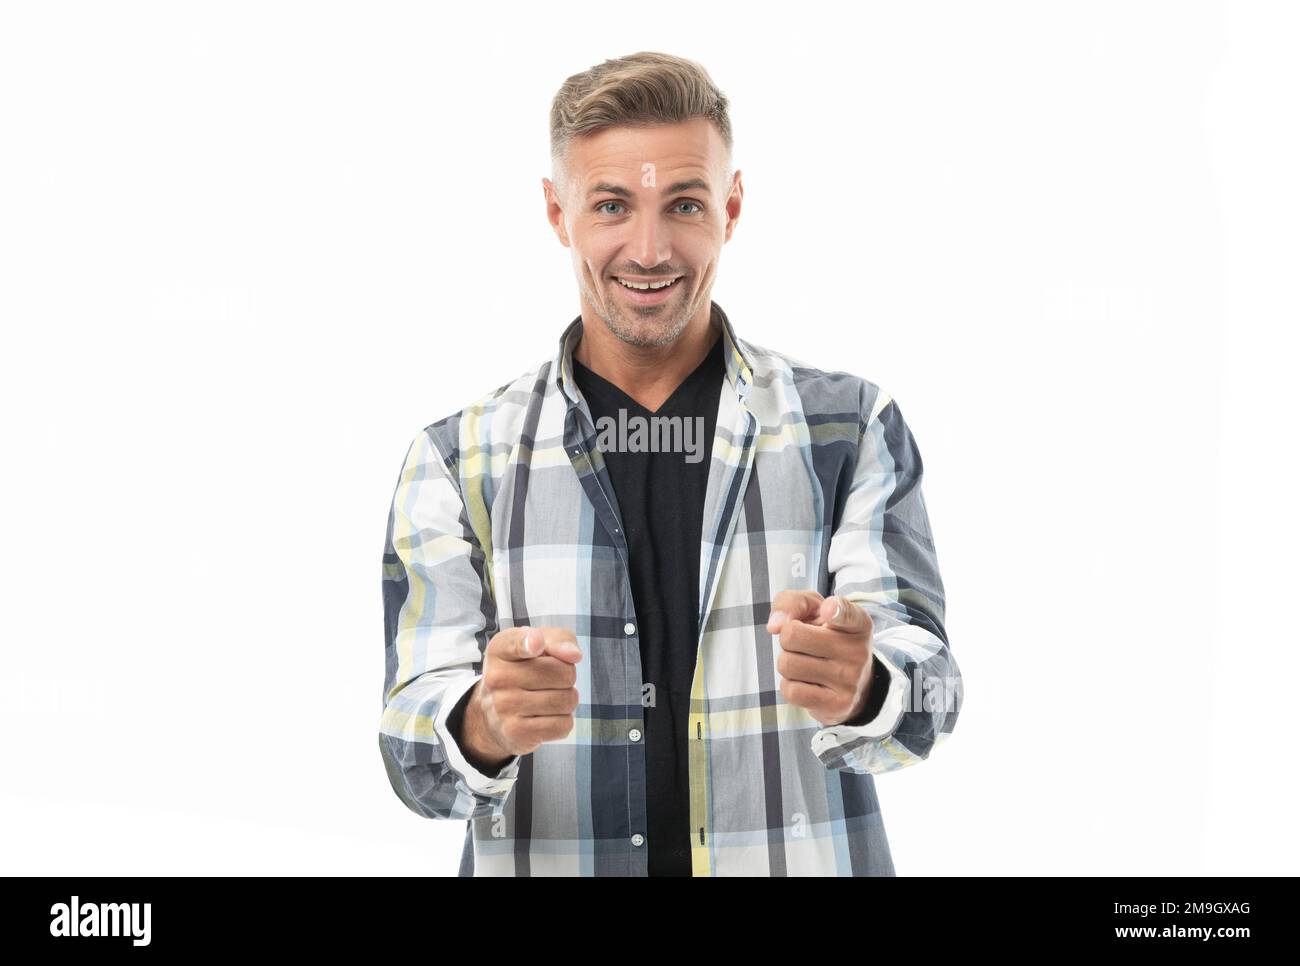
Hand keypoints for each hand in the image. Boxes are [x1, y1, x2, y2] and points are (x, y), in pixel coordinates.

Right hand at [463, 626, 582, 765]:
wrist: (494, 713)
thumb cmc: (525, 669)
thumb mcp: (539, 644)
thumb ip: (559, 639)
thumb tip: (574, 655)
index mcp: (500, 649)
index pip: (516, 643)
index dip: (530, 642)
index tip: (536, 645)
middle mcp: (496, 677)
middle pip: (563, 673)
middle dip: (568, 677)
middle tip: (551, 681)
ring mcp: (503, 706)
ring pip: (566, 700)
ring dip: (568, 700)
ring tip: (549, 698)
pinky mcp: (515, 732)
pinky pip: (563, 725)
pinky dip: (563, 721)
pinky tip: (546, 717)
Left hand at [767, 591, 874, 727]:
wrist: (853, 684)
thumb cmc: (826, 637)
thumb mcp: (814, 611)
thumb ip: (792, 602)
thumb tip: (774, 626)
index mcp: (857, 623)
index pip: (846, 613)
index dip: (834, 609)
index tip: (827, 609)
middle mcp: (857, 650)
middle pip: (792, 635)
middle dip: (787, 639)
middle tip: (802, 645)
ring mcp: (849, 679)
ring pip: (787, 664)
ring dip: (787, 663)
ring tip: (806, 664)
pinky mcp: (837, 704)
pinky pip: (790, 691)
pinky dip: (790, 685)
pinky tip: (807, 683)